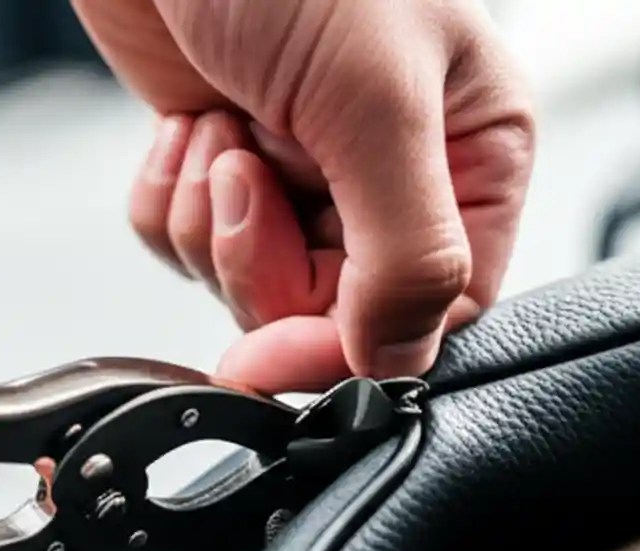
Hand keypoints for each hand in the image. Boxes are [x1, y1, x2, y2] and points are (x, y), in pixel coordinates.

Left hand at [73, 0, 534, 391]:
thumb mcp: (373, 101)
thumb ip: (406, 249)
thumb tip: (397, 360)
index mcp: (469, 155)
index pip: (432, 307)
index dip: (344, 344)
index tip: (272, 354)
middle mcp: (390, 176)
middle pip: (330, 309)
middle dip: (262, 258)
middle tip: (247, 174)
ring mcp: (301, 174)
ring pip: (251, 282)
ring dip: (214, 220)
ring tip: (224, 127)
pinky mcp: (225, 166)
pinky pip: (189, 242)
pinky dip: (170, 196)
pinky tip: (188, 123)